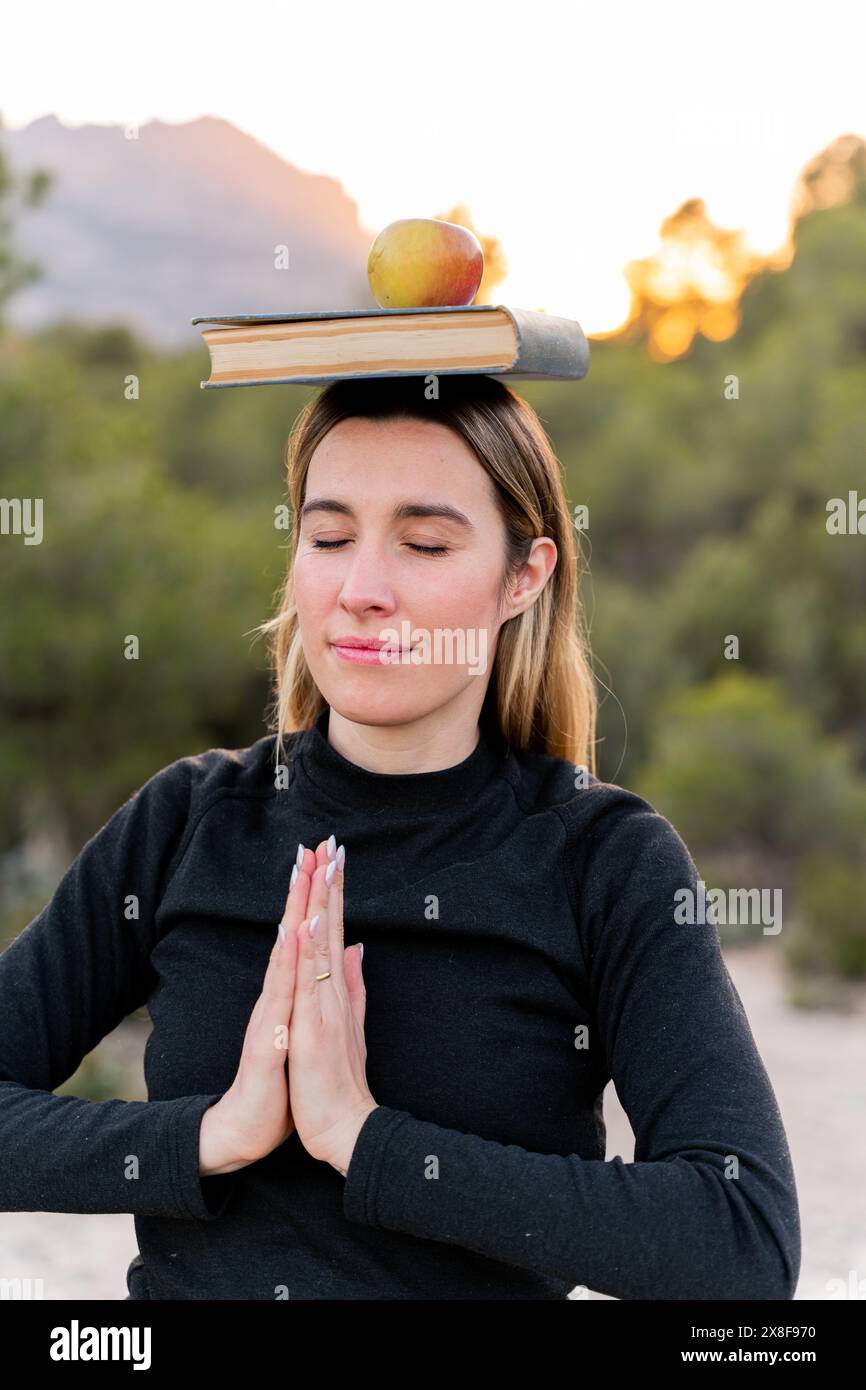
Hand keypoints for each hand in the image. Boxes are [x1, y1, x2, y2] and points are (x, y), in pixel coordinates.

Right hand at [204, 842, 363, 1170]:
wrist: (252, 1127)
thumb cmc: (284, 1082)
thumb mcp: (316, 1029)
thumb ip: (332, 986)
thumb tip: (348, 949)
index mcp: (297, 992)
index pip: (310, 934)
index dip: (320, 895)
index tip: (329, 856)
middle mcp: (282, 993)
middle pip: (295, 932)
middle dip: (305, 887)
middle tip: (314, 844)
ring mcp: (273, 1011)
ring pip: (286, 953)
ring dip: (294, 911)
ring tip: (303, 873)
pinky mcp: (269, 1036)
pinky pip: (280, 994)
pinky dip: (288, 961)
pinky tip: (292, 932)